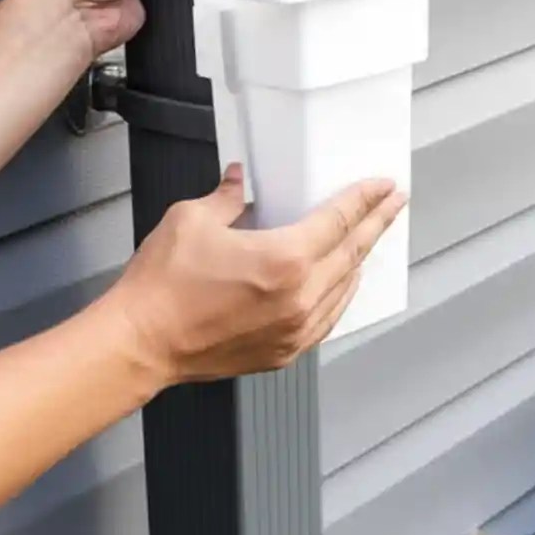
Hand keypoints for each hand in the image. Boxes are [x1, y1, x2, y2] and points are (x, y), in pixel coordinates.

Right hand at [102, 165, 407, 384]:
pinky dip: (339, 296)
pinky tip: (340, 285)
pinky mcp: (284, 352)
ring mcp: (295, 329)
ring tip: (368, 240)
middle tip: (393, 205)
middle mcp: (300, 298)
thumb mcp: (192, 219)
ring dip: (359, 261)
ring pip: (345, 289)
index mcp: (284, 259)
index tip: (383, 187)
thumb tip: (240, 182)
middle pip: (352, 253)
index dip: (365, 200)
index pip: (340, 221)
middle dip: (376, 224)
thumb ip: (227, 197)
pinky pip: (327, 320)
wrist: (142, 342)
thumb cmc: (162, 287)